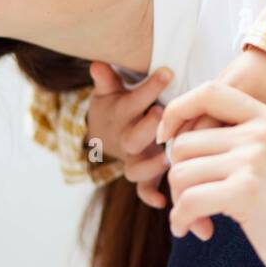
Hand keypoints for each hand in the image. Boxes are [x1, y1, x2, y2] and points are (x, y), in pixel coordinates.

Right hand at [86, 62, 170, 207]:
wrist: (106, 132)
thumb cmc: (116, 104)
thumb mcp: (108, 90)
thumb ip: (106, 79)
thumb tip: (97, 65)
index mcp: (121, 114)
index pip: (133, 101)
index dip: (148, 88)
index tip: (167, 72)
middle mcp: (126, 139)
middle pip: (133, 138)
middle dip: (148, 127)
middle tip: (161, 114)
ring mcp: (133, 158)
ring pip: (136, 168)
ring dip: (150, 166)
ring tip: (166, 159)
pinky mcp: (141, 174)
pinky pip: (142, 189)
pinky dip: (149, 196)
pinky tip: (162, 202)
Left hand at [160, 81, 265, 266]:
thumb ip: (235, 137)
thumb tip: (173, 135)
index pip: (210, 93)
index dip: (178, 111)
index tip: (166, 139)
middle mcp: (263, 132)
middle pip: (185, 143)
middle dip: (177, 177)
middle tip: (190, 201)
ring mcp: (255, 159)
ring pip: (180, 172)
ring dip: (179, 202)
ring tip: (195, 217)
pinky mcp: (245, 191)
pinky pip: (188, 200)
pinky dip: (181, 220)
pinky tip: (193, 229)